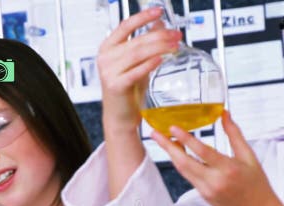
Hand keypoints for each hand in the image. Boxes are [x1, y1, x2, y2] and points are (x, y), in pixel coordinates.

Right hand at [97, 7, 181, 131]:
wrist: (120, 116)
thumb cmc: (128, 90)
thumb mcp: (138, 62)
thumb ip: (146, 43)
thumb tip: (160, 24)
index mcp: (108, 47)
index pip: (125, 26)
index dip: (143, 17)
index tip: (158, 11)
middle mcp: (106, 57)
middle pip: (136, 41)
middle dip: (159, 36)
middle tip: (176, 35)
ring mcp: (109, 72)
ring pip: (137, 54)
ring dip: (158, 48)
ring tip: (174, 46)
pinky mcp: (116, 86)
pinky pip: (135, 72)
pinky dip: (149, 64)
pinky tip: (160, 59)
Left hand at [151, 112, 283, 205]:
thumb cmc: (257, 183)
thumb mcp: (249, 156)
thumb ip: (234, 134)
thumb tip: (224, 113)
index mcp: (228, 169)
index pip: (202, 151)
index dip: (185, 138)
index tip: (173, 127)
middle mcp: (215, 181)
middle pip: (184, 162)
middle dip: (167, 146)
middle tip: (155, 133)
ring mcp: (207, 191)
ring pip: (183, 170)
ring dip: (171, 154)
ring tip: (162, 140)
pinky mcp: (203, 196)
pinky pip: (188, 177)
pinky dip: (181, 164)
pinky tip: (177, 153)